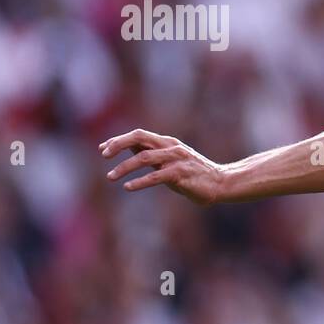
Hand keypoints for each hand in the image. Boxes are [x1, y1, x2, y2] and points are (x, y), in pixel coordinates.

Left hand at [100, 129, 225, 204]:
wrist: (220, 183)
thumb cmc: (192, 174)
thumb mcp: (168, 162)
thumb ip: (150, 154)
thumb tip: (127, 148)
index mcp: (166, 143)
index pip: (138, 135)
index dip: (118, 140)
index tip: (102, 150)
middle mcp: (170, 147)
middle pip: (139, 138)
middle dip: (118, 144)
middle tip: (103, 155)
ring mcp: (176, 159)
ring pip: (143, 158)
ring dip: (124, 167)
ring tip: (111, 177)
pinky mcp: (181, 173)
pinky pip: (156, 176)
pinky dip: (140, 182)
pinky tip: (128, 187)